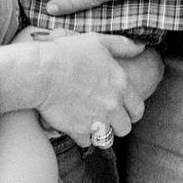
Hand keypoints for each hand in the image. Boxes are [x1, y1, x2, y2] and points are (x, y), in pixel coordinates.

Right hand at [10, 30, 162, 147]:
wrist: (41, 72)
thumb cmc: (67, 53)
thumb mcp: (98, 41)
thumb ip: (122, 45)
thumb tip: (141, 46)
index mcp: (121, 84)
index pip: (138, 109)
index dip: (131, 112)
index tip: (123, 111)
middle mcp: (113, 105)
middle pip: (125, 128)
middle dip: (116, 125)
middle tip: (105, 118)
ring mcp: (97, 120)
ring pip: (107, 139)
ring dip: (99, 133)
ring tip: (89, 124)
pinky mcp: (79, 130)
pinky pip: (86, 142)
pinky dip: (80, 136)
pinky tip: (74, 125)